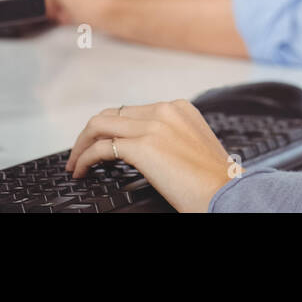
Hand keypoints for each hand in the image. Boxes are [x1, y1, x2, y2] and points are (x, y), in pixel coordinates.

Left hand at [66, 100, 238, 212]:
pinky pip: (100, 148)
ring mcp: (154, 126)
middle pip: (112, 114)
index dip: (111, 129)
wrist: (226, 193)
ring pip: (100, 125)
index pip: (131, 111)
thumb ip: (172, 138)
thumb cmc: (213, 181)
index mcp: (179, 108)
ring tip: (75, 164)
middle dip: (90, 135)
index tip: (101, 145)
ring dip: (81, 145)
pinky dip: (84, 159)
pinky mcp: (143, 146)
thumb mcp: (194, 147)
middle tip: (80, 154)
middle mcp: (165, 110)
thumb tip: (146, 150)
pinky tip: (82, 171)